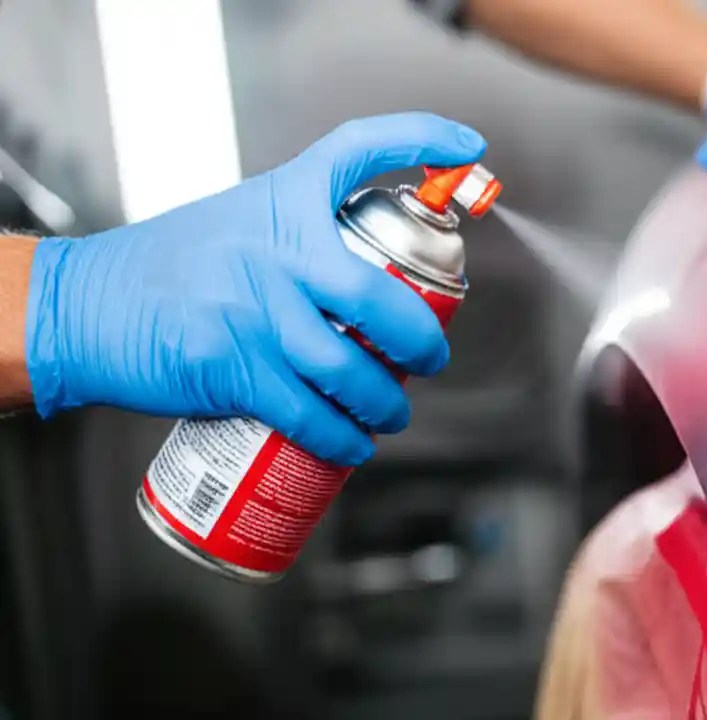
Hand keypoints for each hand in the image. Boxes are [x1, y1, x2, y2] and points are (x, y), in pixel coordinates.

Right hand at [25, 112, 486, 465]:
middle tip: (431, 361)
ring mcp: (252, 309)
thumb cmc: (169, 266)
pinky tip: (351, 446)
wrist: (82, 306)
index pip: (358, 147)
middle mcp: (273, 248)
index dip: (420, 138)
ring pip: (349, 370)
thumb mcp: (238, 221)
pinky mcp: (230, 365)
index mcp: (280, 200)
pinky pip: (306, 413)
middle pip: (380, 300)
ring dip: (385, 405)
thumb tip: (375, 280)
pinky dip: (340, 439)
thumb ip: (300, 235)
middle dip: (421, 344)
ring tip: (392, 413)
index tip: (467, 148)